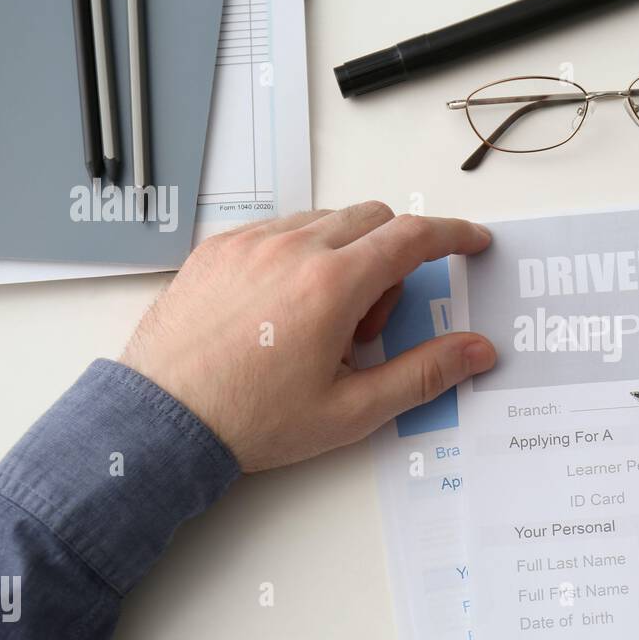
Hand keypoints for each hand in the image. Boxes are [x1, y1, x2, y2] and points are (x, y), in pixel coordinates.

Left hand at [120, 202, 495, 471]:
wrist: (162, 420)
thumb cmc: (252, 420)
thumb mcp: (352, 410)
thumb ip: (423, 374)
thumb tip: (476, 351)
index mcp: (332, 284)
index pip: (413, 236)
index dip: (453, 234)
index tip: (472, 241)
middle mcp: (292, 247)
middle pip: (374, 219)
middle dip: (394, 258)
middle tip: (373, 322)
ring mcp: (250, 242)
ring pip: (327, 221)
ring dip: (347, 255)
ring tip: (322, 322)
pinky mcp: (218, 248)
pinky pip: (280, 228)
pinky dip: (301, 253)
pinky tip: (285, 308)